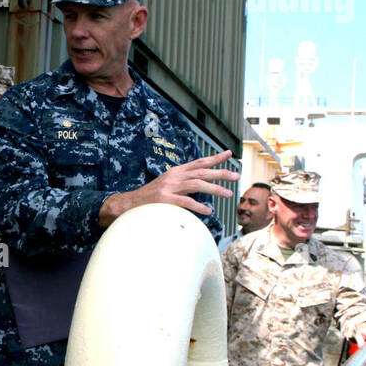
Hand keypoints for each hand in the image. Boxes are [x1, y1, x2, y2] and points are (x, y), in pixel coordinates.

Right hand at [100, 149, 238, 225]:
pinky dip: (198, 206)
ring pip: (197, 184)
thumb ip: (183, 184)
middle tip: (236, 176)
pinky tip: (208, 211)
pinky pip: (185, 202)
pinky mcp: (164, 199)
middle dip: (220, 173)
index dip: (214, 158)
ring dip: (214, 189)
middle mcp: (174, 176)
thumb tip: (200, 187)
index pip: (198, 162)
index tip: (229, 154)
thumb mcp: (167, 186)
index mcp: (175, 172)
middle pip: (201, 172)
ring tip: (228, 194)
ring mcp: (169, 187)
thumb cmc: (150, 198)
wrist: (129, 204)